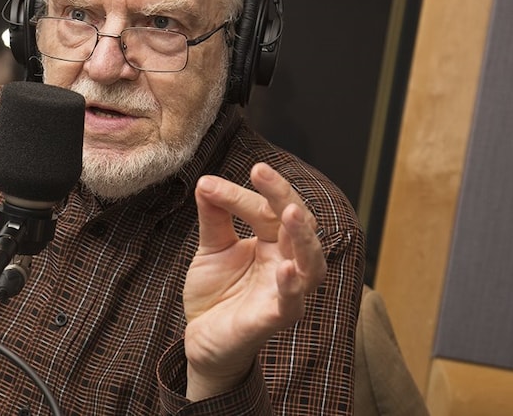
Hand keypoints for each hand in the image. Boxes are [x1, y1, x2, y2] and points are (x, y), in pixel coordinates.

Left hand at [182, 163, 325, 400]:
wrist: (202, 339)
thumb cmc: (216, 293)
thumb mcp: (212, 248)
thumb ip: (214, 217)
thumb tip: (205, 181)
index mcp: (273, 242)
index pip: (268, 210)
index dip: (242, 194)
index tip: (208, 184)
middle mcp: (287, 263)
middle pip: (298, 225)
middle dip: (283, 196)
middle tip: (261, 173)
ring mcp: (285, 292)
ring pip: (311, 263)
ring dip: (303, 237)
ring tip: (290, 213)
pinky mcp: (274, 319)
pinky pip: (292, 303)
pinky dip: (292, 286)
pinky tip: (285, 268)